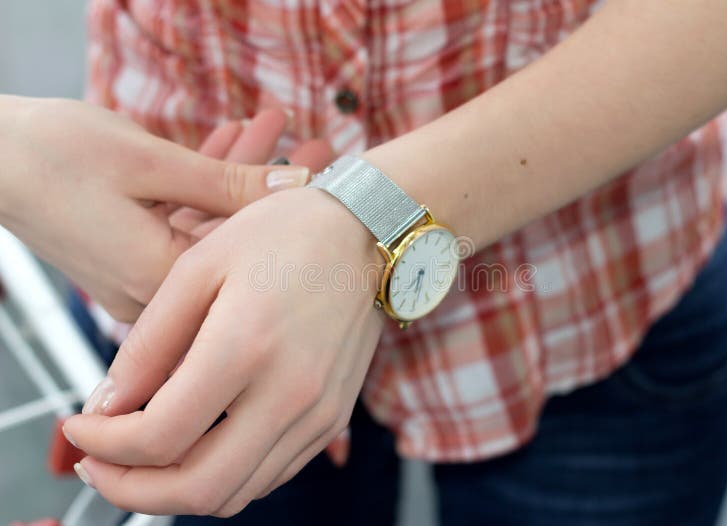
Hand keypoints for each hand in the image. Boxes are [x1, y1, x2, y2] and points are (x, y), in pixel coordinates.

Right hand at [0, 96, 309, 320]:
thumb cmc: (54, 155)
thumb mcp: (153, 164)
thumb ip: (230, 183)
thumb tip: (297, 187)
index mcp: (162, 282)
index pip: (251, 260)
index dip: (293, 212)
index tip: (328, 171)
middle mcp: (153, 294)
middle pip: (235, 243)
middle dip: (273, 188)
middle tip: (320, 150)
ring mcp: (139, 279)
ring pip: (209, 226)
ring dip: (241, 178)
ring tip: (283, 134)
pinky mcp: (129, 257)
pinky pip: (179, 220)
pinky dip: (204, 185)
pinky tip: (234, 141)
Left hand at [64, 187, 384, 516]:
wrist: (366, 234)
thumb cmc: (285, 234)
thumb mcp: (199, 266)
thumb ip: (148, 342)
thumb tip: (108, 405)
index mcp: (246, 346)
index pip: (159, 436)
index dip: (103, 445)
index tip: (80, 428)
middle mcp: (289, 392)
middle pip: (198, 488)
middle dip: (132, 490)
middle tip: (99, 464)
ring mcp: (318, 412)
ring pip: (236, 493)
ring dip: (177, 490)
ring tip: (143, 456)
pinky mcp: (332, 418)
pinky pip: (270, 475)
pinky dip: (224, 476)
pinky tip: (201, 443)